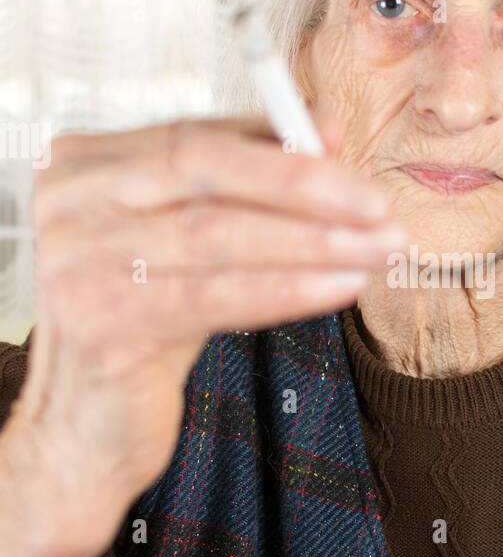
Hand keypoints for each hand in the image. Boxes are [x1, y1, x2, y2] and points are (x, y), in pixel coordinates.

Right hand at [0, 113, 406, 556]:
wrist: (86, 426)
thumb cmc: (143, 323)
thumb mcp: (186, 243)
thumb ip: (242, 182)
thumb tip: (325, 130)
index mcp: (83, 165)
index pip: (195, 135)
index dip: (279, 143)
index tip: (345, 144)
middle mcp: (70, 204)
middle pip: (207, 173)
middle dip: (306, 186)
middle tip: (379, 204)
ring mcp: (77, 264)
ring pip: (218, 235)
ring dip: (314, 241)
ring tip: (378, 248)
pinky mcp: (103, 326)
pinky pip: (216, 297)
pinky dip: (288, 288)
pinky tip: (342, 286)